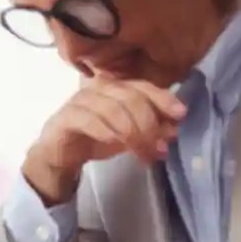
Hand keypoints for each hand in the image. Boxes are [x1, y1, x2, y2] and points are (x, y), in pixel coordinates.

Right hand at [24, 79, 184, 204]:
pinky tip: (119, 144)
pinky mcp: (65, 117)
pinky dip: (108, 132)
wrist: (60, 155)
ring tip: (144, 153)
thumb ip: (151, 128)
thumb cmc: (95, 138)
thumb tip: (174, 129)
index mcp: (115, 87)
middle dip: (150, 123)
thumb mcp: (131, 134)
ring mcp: (79, 101)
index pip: (142, 86)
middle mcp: (97, 88)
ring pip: (113, 109)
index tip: (180, 115)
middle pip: (130, 97)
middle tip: (160, 147)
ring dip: (133, 133)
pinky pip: (90, 120)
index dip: (162, 99)